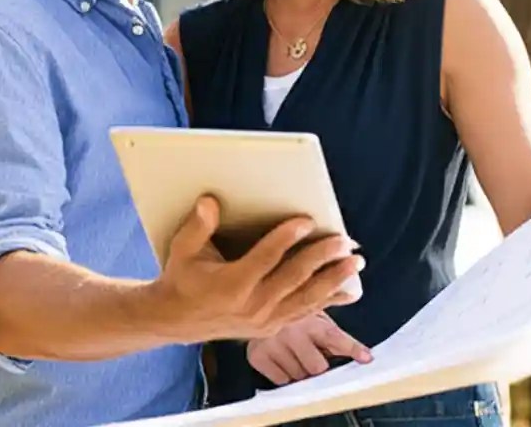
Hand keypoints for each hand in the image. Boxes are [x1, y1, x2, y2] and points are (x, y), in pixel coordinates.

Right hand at [150, 196, 363, 342]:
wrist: (176, 321)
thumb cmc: (182, 280)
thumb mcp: (182, 251)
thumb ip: (197, 227)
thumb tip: (209, 202)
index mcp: (230, 285)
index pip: (264, 258)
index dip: (285, 238)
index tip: (306, 221)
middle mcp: (251, 306)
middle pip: (294, 278)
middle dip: (321, 257)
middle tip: (343, 240)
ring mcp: (264, 320)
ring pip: (306, 298)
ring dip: (333, 280)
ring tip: (354, 262)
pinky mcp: (272, 327)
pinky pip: (305, 312)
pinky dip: (328, 301)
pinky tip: (348, 290)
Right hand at [248, 312, 371, 385]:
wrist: (256, 308)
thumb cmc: (291, 317)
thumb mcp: (315, 318)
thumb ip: (334, 337)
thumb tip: (363, 355)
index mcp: (310, 319)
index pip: (335, 337)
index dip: (352, 348)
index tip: (366, 358)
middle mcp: (291, 330)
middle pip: (317, 367)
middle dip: (318, 365)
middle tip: (312, 355)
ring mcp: (272, 343)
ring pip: (298, 376)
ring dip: (300, 370)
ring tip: (293, 353)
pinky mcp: (257, 356)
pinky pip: (280, 380)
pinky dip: (284, 374)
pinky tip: (281, 358)